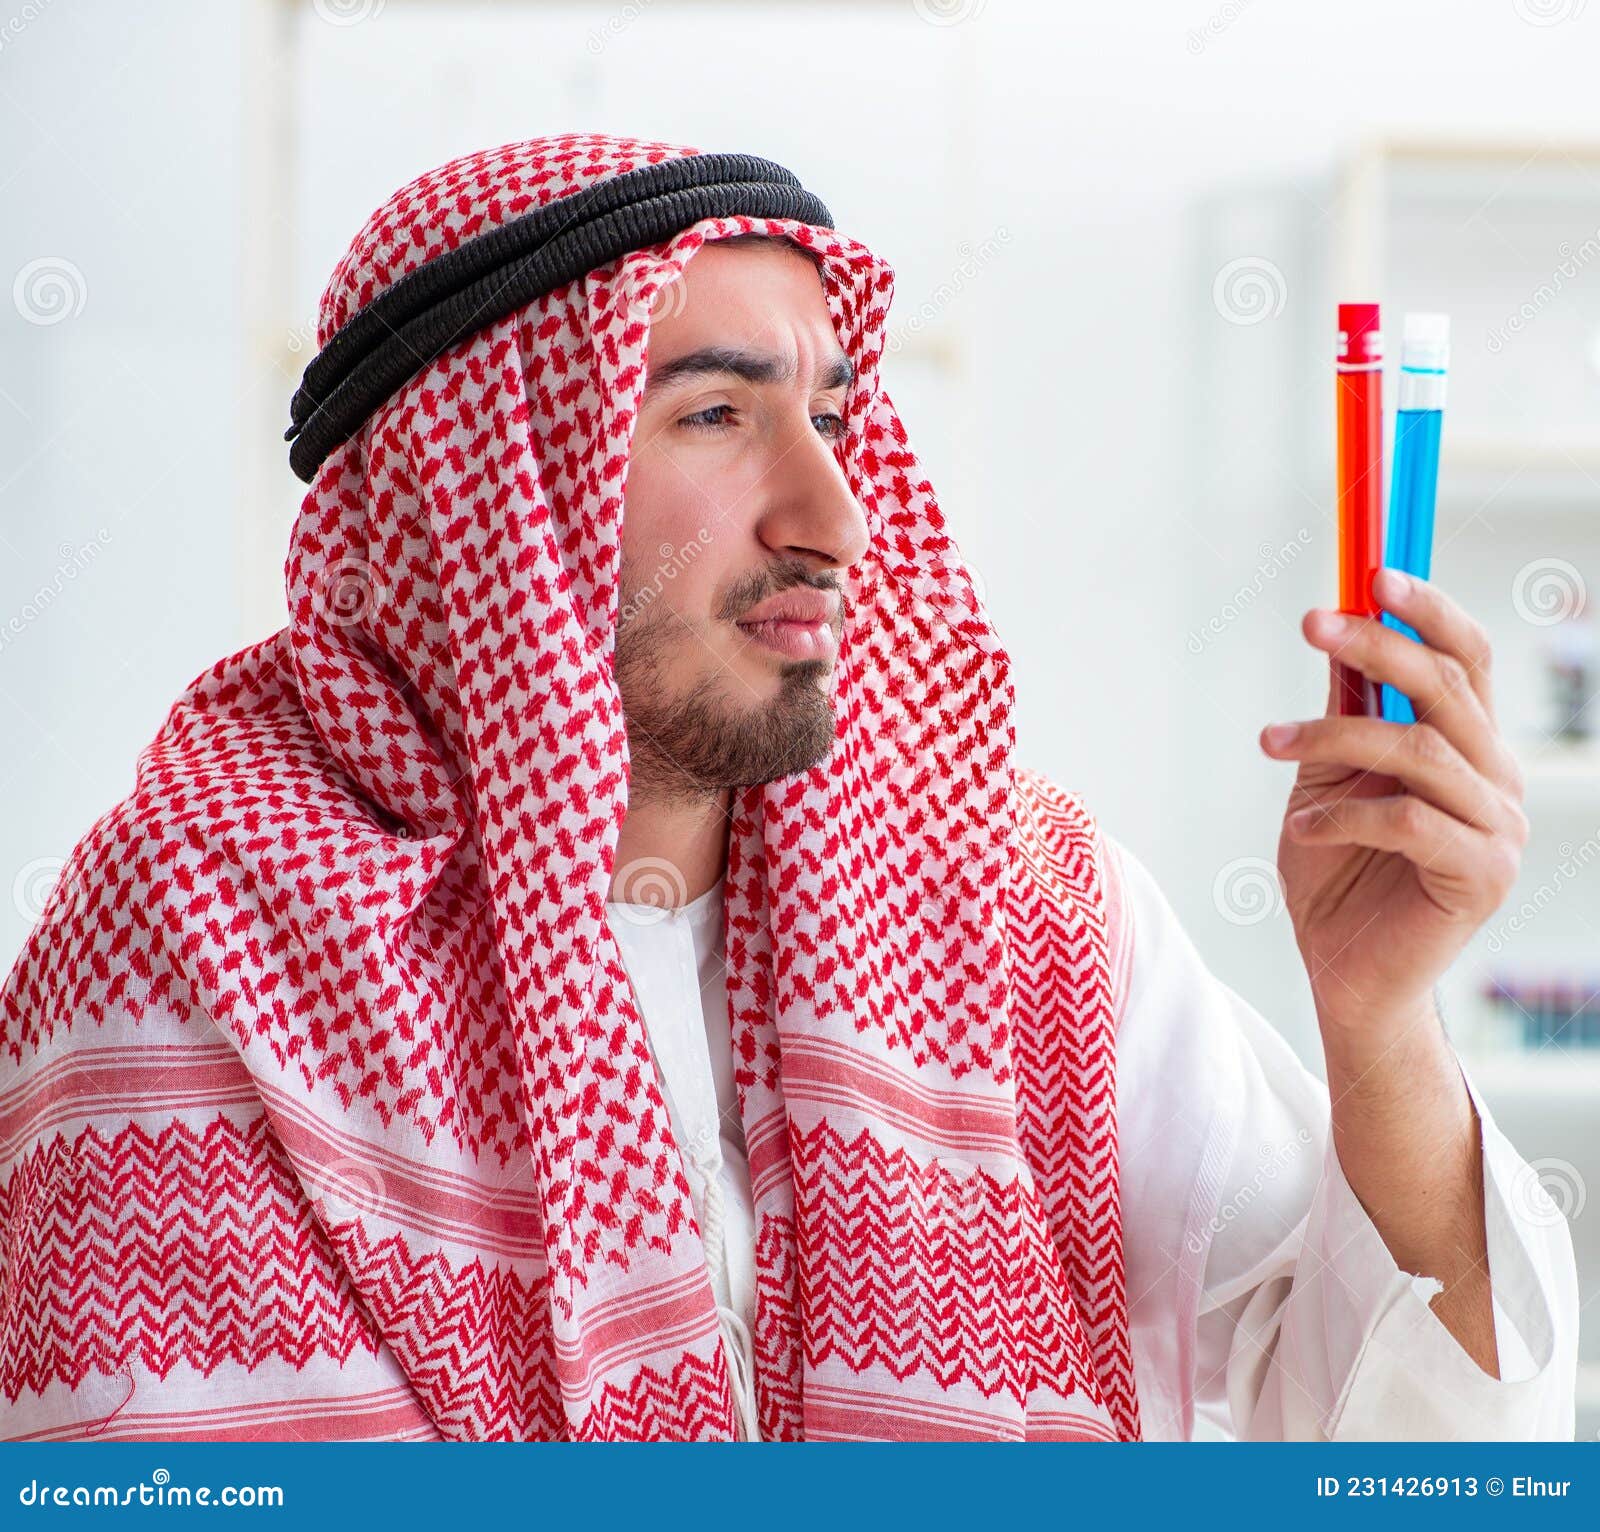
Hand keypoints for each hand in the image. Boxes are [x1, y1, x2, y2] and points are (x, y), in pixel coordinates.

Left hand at [1259, 568, 1528, 1041]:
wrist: (1342, 972)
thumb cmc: (1336, 872)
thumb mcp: (1328, 777)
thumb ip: (1346, 709)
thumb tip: (1337, 628)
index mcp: (1468, 745)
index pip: (1466, 659)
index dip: (1427, 610)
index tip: (1370, 573)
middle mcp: (1496, 779)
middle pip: (1448, 688)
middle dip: (1377, 646)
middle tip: (1310, 623)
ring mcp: (1498, 829)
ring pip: (1422, 750)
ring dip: (1335, 734)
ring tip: (1271, 743)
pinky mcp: (1483, 877)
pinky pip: (1410, 820)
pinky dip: (1345, 815)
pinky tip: (1303, 827)